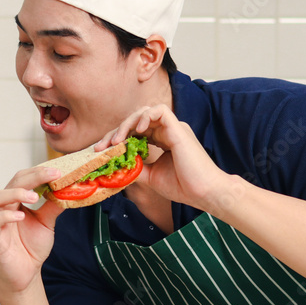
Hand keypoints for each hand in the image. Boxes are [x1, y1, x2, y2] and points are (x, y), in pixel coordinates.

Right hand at [0, 166, 63, 293]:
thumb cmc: (32, 247)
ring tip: (35, 197)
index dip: (38, 172)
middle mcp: (3, 207)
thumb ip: (53, 206)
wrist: (26, 273)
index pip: (23, 178)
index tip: (57, 171)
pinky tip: (22, 216)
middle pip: (12, 182)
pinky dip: (6, 215)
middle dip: (32, 177)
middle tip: (52, 175)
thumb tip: (67, 188)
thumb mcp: (46, 223)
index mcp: (15, 201)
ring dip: (15, 193)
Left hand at [95, 104, 234, 211]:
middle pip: (136, 120)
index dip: (117, 138)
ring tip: (117, 140)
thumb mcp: (151, 177)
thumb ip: (136, 168)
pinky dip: (146, 116)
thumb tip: (117, 164)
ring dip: (127, 124)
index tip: (101, 150)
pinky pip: (160, 110)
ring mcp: (173, 128)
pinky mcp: (178, 129)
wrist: (204, 193)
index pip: (135, 131)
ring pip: (145, 112)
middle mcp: (167, 131)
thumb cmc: (183, 186)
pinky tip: (138, 130)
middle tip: (102, 146)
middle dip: (117, 131)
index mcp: (163, 141)